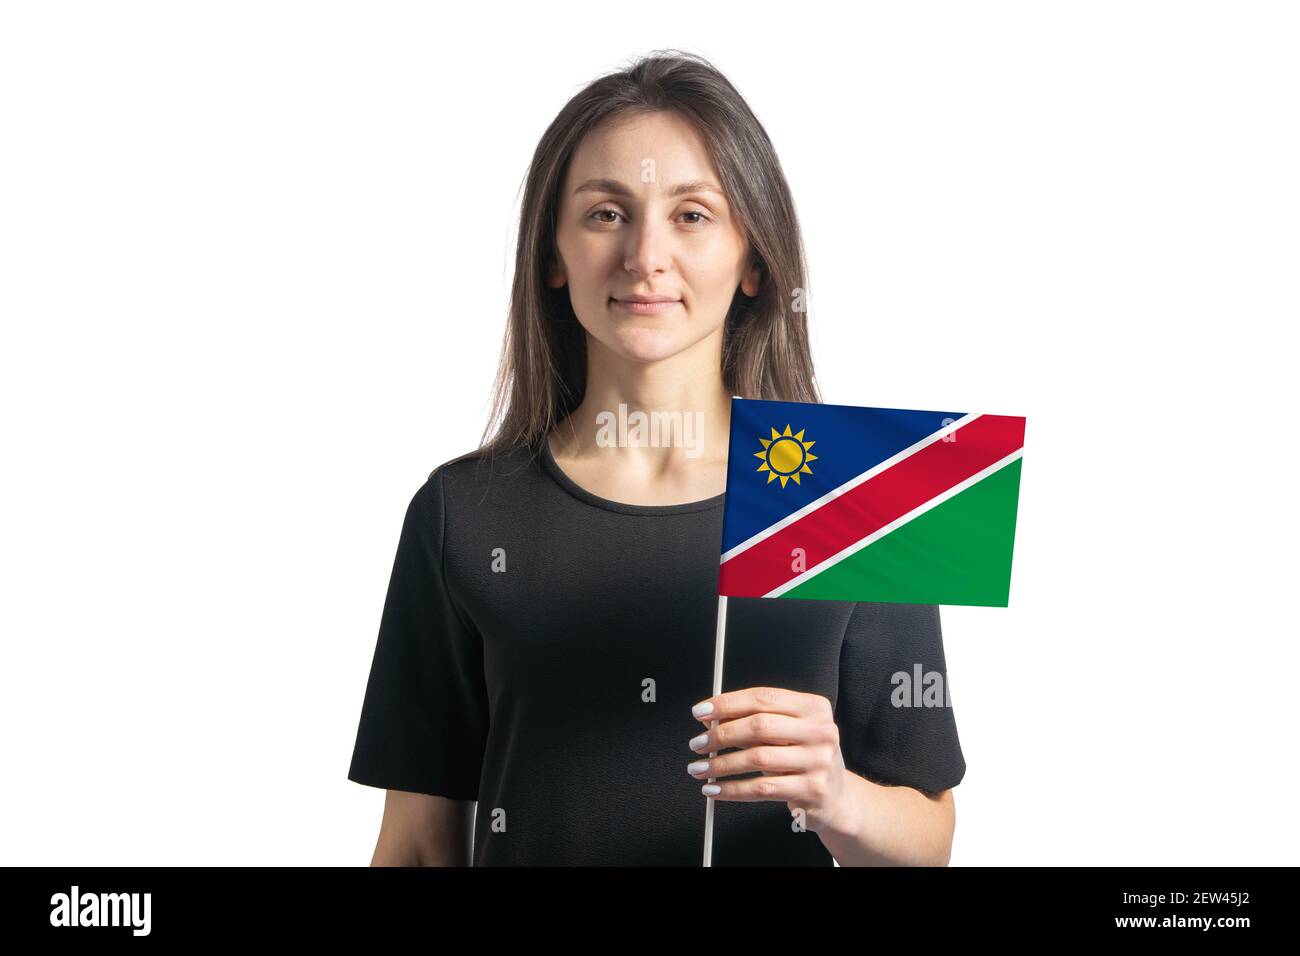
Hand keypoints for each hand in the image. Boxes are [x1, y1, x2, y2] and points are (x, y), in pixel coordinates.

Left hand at [687, 686, 853, 833]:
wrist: (836, 798)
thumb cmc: (804, 759)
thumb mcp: (785, 734)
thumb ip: (753, 722)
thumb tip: (709, 719)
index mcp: (813, 707)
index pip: (763, 698)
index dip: (727, 703)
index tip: (701, 711)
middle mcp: (820, 731)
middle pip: (759, 725)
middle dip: (720, 734)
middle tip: (697, 743)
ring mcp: (819, 761)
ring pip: (757, 758)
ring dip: (721, 764)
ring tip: (700, 767)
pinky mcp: (813, 790)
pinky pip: (762, 789)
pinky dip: (732, 789)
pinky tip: (715, 789)